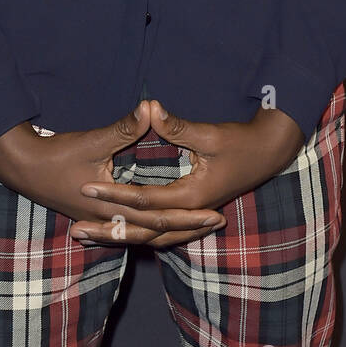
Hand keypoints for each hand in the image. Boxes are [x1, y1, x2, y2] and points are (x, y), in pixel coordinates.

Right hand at [0, 99, 227, 246]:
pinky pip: (130, 229)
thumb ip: (125, 128)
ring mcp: (102, 223)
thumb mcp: (93, 141)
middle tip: (218, 222)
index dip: (189, 217)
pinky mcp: (97, 217)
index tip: (216, 214)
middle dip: (188, 228)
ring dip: (172, 230)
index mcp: (113, 208)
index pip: (160, 218)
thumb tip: (151, 107)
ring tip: (198, 226)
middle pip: (157, 232)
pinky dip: (150, 229)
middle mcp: (111, 222)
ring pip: (144, 234)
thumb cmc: (57, 155)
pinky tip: (160, 227)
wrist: (23, 169)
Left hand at [69, 98, 305, 249]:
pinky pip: (160, 230)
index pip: (144, 200)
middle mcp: (189, 213)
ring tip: (88, 238)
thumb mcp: (211, 134)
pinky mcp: (191, 210)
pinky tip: (120, 231)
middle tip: (76, 232)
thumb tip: (150, 108)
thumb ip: (178, 127)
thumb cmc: (242, 143)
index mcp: (192, 197)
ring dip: (121, 237)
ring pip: (150, 236)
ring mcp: (192, 216)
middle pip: (143, 231)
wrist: (269, 153)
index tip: (85, 187)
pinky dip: (138, 233)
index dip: (113, 194)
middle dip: (109, 231)